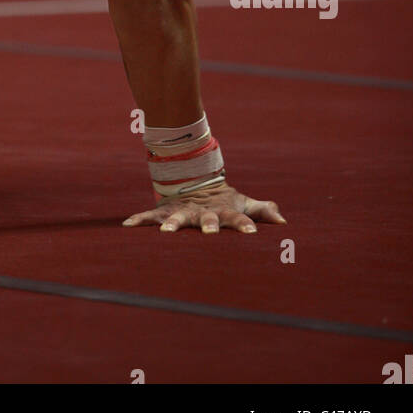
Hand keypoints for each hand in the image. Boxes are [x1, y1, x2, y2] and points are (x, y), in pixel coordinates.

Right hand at [123, 183, 284, 234]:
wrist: (193, 179)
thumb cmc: (223, 200)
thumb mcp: (243, 203)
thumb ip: (263, 211)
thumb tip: (285, 222)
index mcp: (224, 211)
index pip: (238, 218)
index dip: (245, 225)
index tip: (253, 234)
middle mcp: (202, 212)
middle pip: (206, 219)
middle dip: (208, 226)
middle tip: (210, 234)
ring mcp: (182, 211)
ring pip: (176, 218)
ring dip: (170, 225)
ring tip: (165, 233)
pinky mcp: (164, 210)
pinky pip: (149, 216)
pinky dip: (138, 220)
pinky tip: (127, 225)